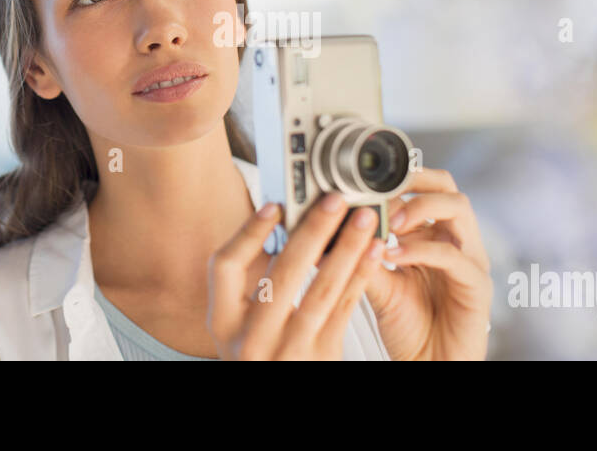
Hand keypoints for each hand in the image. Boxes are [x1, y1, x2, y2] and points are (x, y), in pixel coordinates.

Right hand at [207, 192, 386, 359]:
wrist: (279, 397)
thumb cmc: (266, 356)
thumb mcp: (242, 326)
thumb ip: (253, 286)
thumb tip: (281, 228)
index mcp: (223, 323)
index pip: (225, 266)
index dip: (249, 232)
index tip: (274, 205)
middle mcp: (251, 338)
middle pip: (281, 273)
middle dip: (312, 230)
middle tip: (333, 200)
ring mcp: (288, 350)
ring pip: (320, 289)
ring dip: (346, 247)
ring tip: (363, 220)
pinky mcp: (322, 357)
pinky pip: (345, 307)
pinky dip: (361, 274)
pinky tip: (373, 252)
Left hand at [363, 167, 492, 359]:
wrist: (428, 366)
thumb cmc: (409, 328)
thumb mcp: (377, 283)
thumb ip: (363, 254)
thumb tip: (333, 228)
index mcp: (433, 235)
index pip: (426, 187)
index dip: (399, 178)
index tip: (365, 183)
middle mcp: (455, 241)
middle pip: (447, 187)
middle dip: (414, 180)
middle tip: (382, 193)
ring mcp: (470, 260)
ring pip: (458, 208)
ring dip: (419, 207)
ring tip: (389, 222)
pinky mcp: (476, 285)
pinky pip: (454, 256)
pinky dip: (421, 250)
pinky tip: (393, 256)